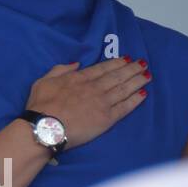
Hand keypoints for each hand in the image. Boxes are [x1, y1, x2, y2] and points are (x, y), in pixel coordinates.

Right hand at [23, 56, 150, 149]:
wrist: (45, 128)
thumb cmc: (40, 105)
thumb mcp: (43, 81)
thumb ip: (60, 70)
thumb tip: (76, 64)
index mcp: (79, 78)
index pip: (103, 68)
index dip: (117, 62)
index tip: (127, 59)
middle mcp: (94, 87)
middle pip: (117, 76)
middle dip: (131, 69)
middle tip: (143, 64)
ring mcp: (102, 103)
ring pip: (124, 89)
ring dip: (137, 81)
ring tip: (147, 75)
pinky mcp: (107, 119)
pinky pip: (125, 107)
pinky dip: (135, 100)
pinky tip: (143, 94)